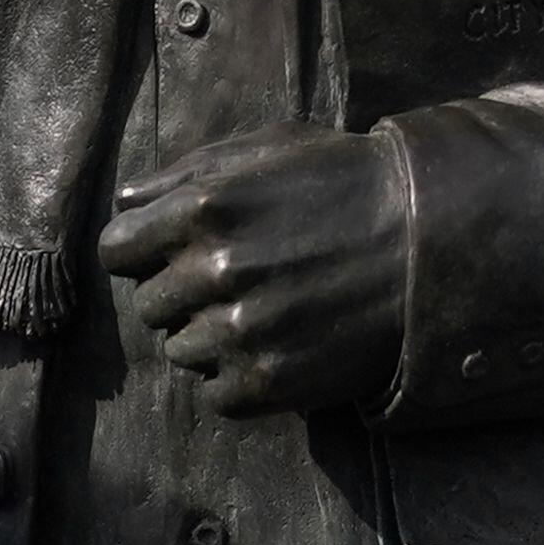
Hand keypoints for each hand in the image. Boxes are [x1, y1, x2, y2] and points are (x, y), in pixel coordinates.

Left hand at [102, 123, 411, 417]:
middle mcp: (213, 270)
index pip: (115, 250)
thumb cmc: (345, 182)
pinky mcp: (269, 381)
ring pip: (180, 352)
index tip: (168, 254)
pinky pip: (216, 395)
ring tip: (261, 313)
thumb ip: (186, 172)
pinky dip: (238, 379)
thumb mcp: (269, 148)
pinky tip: (276, 348)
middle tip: (233, 282)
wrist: (428, 241)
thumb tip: (126, 205)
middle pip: (148, 305)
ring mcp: (241, 331)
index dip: (140, 251)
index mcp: (203, 207)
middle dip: (180, 293)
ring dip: (209, 337)